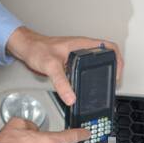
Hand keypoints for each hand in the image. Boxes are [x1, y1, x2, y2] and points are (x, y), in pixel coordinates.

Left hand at [5, 26, 122, 106]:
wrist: (25, 48)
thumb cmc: (37, 49)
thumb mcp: (51, 66)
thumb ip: (61, 83)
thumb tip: (71, 98)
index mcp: (82, 45)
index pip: (109, 47)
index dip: (118, 58)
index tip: (117, 72)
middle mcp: (82, 49)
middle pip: (106, 56)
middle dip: (113, 68)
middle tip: (113, 82)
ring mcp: (77, 56)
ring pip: (96, 63)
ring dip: (102, 73)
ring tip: (104, 86)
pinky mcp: (71, 64)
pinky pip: (85, 70)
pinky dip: (90, 78)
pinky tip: (86, 87)